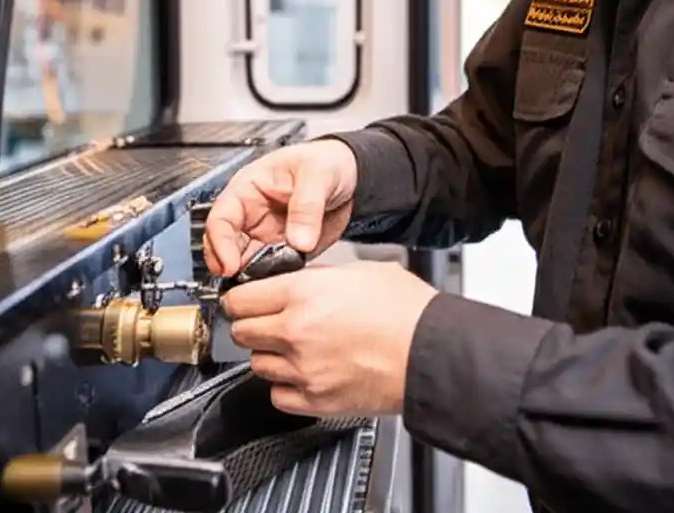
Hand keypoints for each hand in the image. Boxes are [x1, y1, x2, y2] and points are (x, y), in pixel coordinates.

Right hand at [204, 140, 358, 276]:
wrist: (351, 175)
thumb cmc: (325, 161)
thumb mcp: (317, 174)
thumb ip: (307, 206)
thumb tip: (299, 241)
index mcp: (247, 189)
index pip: (221, 218)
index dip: (220, 243)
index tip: (229, 265)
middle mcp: (252, 215)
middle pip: (225, 245)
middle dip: (227, 266)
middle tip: (238, 284)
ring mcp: (266, 235)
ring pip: (245, 262)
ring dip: (249, 276)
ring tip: (260, 287)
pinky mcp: (283, 250)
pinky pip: (272, 269)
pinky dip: (273, 279)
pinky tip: (279, 284)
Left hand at [221, 260, 438, 416]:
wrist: (433, 354)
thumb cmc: (408, 312)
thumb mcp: (360, 272)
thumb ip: (319, 278)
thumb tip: (301, 282)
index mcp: (303, 294)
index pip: (241, 299)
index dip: (240, 298)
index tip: (243, 300)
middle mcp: (295, 332)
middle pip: (242, 332)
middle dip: (251, 325)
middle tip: (267, 321)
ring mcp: (303, 370)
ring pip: (257, 364)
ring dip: (269, 355)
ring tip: (293, 348)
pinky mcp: (316, 400)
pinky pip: (278, 396)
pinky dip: (285, 386)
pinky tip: (302, 373)